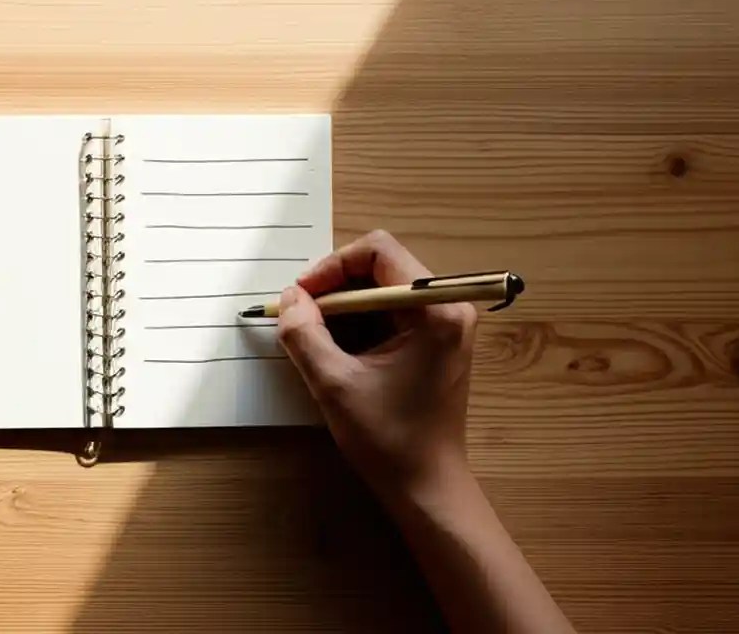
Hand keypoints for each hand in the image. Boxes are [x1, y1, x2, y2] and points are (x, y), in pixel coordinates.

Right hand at [277, 230, 476, 505]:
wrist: (426, 487)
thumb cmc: (389, 440)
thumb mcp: (334, 384)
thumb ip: (305, 334)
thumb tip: (289, 299)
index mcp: (436, 309)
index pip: (379, 251)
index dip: (331, 266)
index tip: (301, 295)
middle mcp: (449, 306)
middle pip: (381, 265)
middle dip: (333, 285)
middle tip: (300, 313)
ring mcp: (445, 323)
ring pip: (381, 288)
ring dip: (342, 304)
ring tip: (311, 331)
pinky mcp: (435, 340)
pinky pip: (389, 310)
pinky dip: (357, 320)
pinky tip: (333, 345)